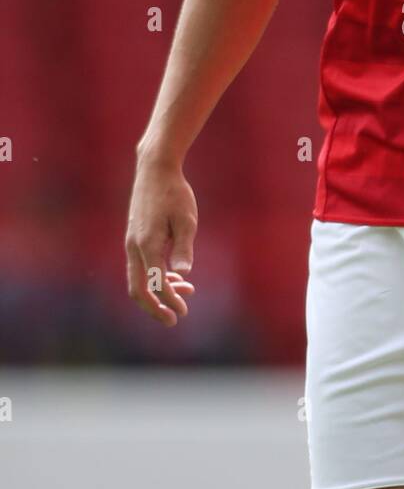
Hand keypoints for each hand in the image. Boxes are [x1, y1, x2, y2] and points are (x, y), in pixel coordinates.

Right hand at [125, 158, 198, 326]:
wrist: (155, 169)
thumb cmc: (175, 193)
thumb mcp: (186, 220)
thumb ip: (183, 248)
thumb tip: (182, 274)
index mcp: (147, 245)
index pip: (155, 284)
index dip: (168, 302)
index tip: (183, 313)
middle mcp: (134, 247)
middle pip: (138, 288)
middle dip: (155, 307)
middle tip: (174, 319)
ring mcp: (132, 242)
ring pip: (139, 277)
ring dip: (160, 290)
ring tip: (186, 292)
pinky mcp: (135, 237)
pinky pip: (141, 265)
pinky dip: (156, 275)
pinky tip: (177, 275)